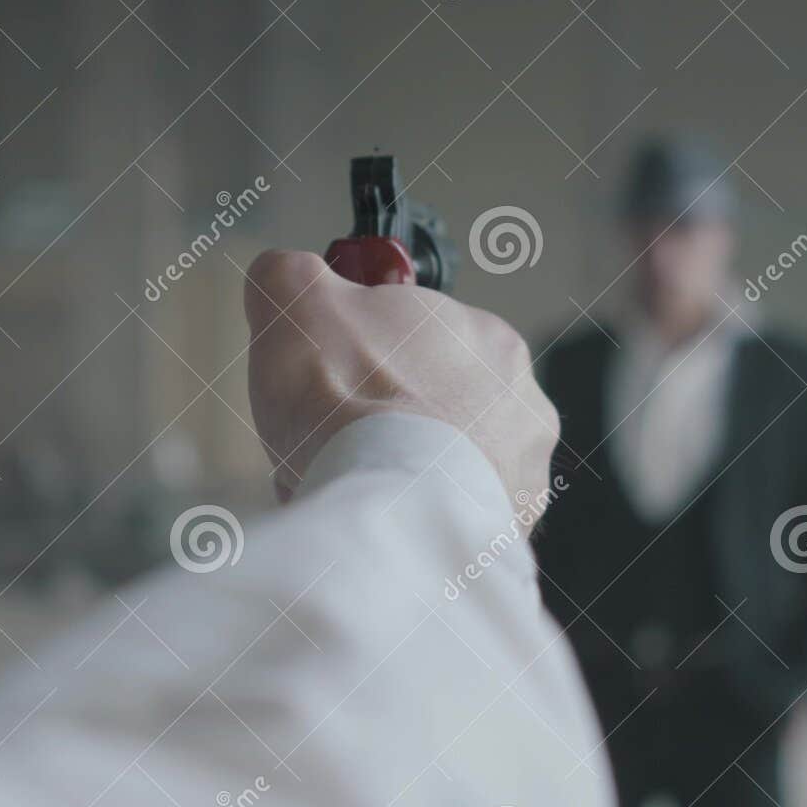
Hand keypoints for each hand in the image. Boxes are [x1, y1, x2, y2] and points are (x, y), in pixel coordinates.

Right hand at [243, 250, 558, 509]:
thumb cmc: (346, 400)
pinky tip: (372, 521)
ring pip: (440, 468)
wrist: (382, 508)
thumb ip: (290, 273)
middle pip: (431, 406)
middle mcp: (523, 405)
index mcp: (488, 337)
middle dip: (380, 419)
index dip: (361, 354)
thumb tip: (283, 272)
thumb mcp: (293, 300)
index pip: (418, 336)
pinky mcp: (505, 534)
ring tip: (346, 484)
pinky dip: (410, 522)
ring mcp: (521, 475)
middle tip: (331, 436)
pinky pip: (444, 522)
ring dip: (396, 472)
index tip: (329, 376)